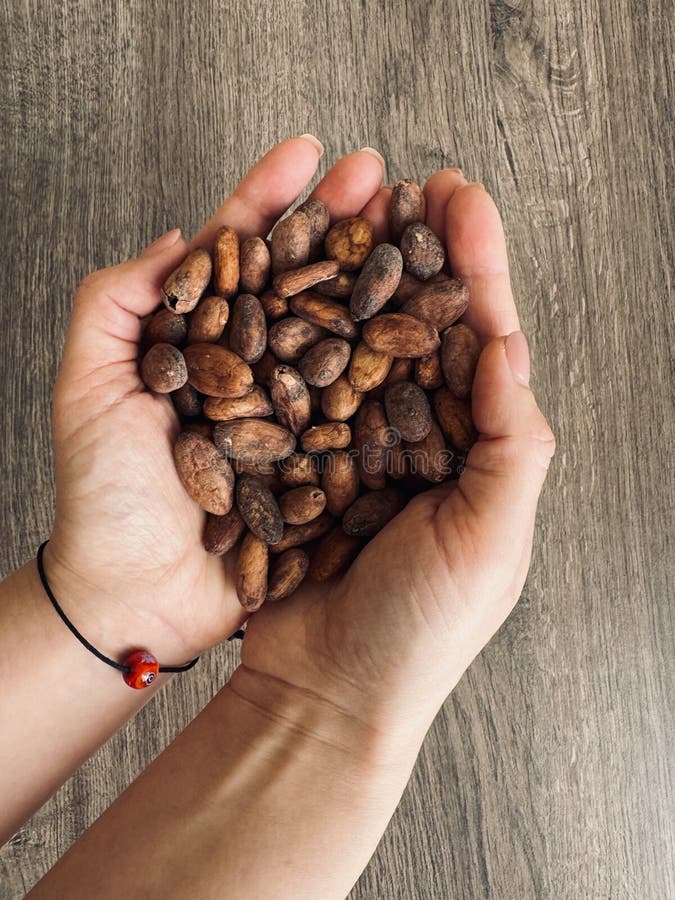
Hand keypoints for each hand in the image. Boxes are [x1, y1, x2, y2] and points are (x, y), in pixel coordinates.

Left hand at [45, 137, 386, 663]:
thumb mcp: (86, 388)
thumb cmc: (102, 499)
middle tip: (385, 178)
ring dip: (380, 281)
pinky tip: (429, 326)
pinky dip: (396, 366)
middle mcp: (254, 368)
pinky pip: (365, 406)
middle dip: (343, 226)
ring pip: (340, 334)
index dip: (273, 200)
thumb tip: (171, 238)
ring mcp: (293, 412)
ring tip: (420, 233)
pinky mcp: (324, 460)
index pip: (239, 254)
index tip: (312, 152)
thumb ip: (113, 305)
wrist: (137, 597)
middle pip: (303, 281)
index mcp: (199, 341)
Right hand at [234, 173, 555, 750]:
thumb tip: (509, 343)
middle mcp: (419, 436)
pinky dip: (299, 334)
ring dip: (358, 276)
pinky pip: (300, 385)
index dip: (476, 268)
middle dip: (419, 252)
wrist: (323, 693)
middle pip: (420, 326)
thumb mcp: (490, 543)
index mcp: (478, 449)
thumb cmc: (417, 633)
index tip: (461, 200)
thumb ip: (510, 445)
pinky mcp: (297, 458)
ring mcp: (354, 443)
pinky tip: (293, 285)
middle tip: (408, 183)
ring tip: (351, 210)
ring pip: (358, 342)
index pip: (483, 340)